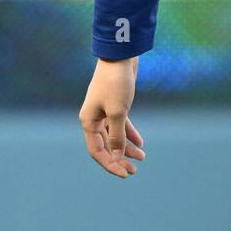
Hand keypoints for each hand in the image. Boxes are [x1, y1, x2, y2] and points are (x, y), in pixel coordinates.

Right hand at [78, 56, 145, 178]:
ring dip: (127, 147)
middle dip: (119, 159)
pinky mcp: (115, 105)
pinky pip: (120, 125)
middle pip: (105, 146)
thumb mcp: (118, 113)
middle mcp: (93, 119)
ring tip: (141, 158)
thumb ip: (117, 137)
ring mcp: (104, 112)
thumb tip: (116, 158)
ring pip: (114, 136)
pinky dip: (129, 134)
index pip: (97, 151)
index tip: (125, 174)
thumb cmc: (116, 83)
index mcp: (88, 122)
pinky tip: (140, 143)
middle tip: (134, 170)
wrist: (121, 57)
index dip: (110, 164)